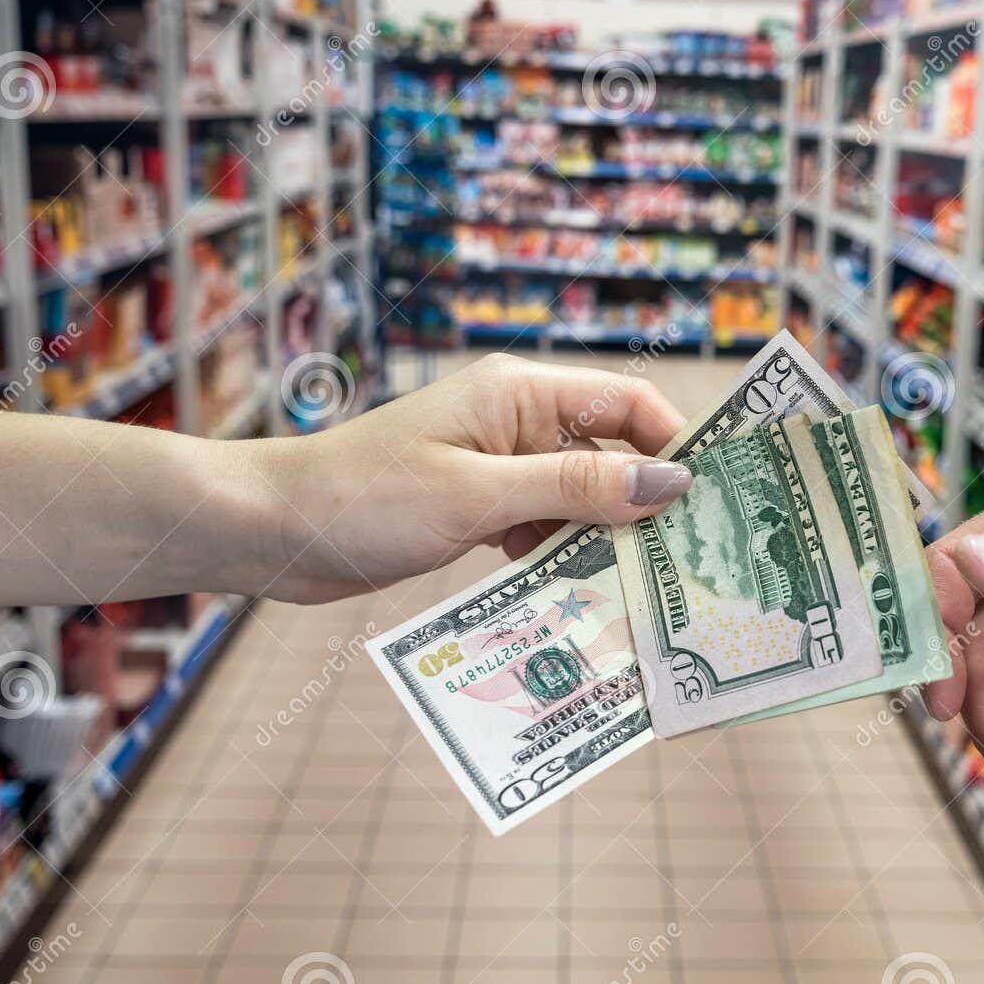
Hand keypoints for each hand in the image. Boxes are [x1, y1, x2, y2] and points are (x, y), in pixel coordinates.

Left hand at [248, 354, 690, 603]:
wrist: (271, 528)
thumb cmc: (363, 498)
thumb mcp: (479, 496)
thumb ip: (576, 487)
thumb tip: (667, 483)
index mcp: (520, 393)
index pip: (629, 403)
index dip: (675, 446)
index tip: (713, 502)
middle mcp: (516, 419)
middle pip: (610, 452)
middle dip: (643, 502)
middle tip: (682, 562)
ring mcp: (495, 462)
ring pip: (577, 495)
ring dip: (598, 536)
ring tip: (629, 588)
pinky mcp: (475, 502)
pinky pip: (539, 523)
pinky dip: (555, 553)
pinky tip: (562, 591)